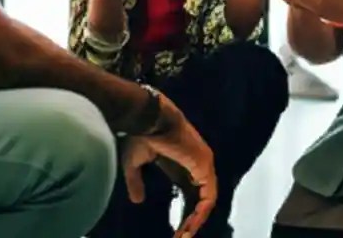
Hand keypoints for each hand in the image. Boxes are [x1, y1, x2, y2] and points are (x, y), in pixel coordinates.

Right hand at [121, 97, 217, 237]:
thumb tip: (138, 200)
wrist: (146, 117)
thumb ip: (136, 182)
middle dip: (191, 221)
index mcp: (184, 163)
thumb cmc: (140, 134)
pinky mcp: (204, 165)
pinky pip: (208, 197)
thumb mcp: (134, 163)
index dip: (185, 212)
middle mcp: (197, 164)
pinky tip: (190, 227)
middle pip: (200, 199)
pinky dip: (200, 214)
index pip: (190, 193)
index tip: (176, 230)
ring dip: (195, 221)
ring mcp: (203, 164)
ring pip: (205, 201)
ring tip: (183, 237)